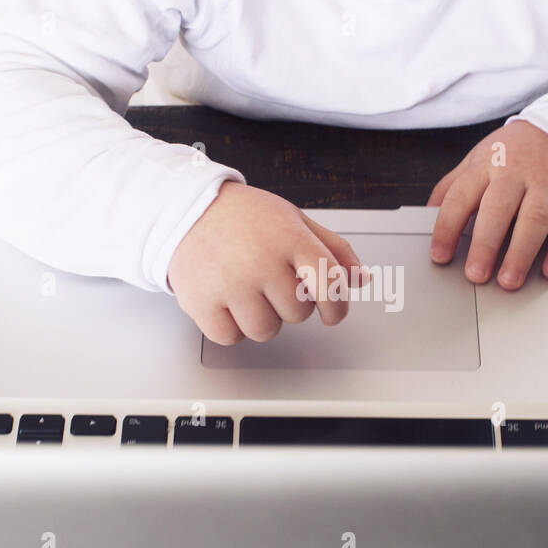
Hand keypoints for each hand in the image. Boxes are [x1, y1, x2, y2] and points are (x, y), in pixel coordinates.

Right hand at [166, 182, 362, 344]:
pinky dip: (230, 326)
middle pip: (298, 314)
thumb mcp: (293, 221)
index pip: (329, 283)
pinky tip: (226, 301)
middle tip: (269, 281)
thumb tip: (361, 279)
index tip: (333, 313)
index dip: (337, 306)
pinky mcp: (201, 301)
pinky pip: (231, 337)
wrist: (186, 210)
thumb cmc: (245, 218)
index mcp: (289, 237)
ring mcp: (230, 282)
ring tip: (246, 290)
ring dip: (260, 318)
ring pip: (266, 331)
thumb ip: (332, 249)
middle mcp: (261, 260)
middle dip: (289, 304)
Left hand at [428, 120, 547, 288]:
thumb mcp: (478, 159)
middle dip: (485, 244)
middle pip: (498, 209)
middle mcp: (517, 174)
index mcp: (486, 166)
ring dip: (521, 252)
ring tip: (509, 280)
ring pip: (535, 218)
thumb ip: (451, 186)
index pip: (460, 197)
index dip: (447, 228)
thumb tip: (425, 214)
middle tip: (475, 275)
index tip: (439, 255)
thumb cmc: (515, 152)